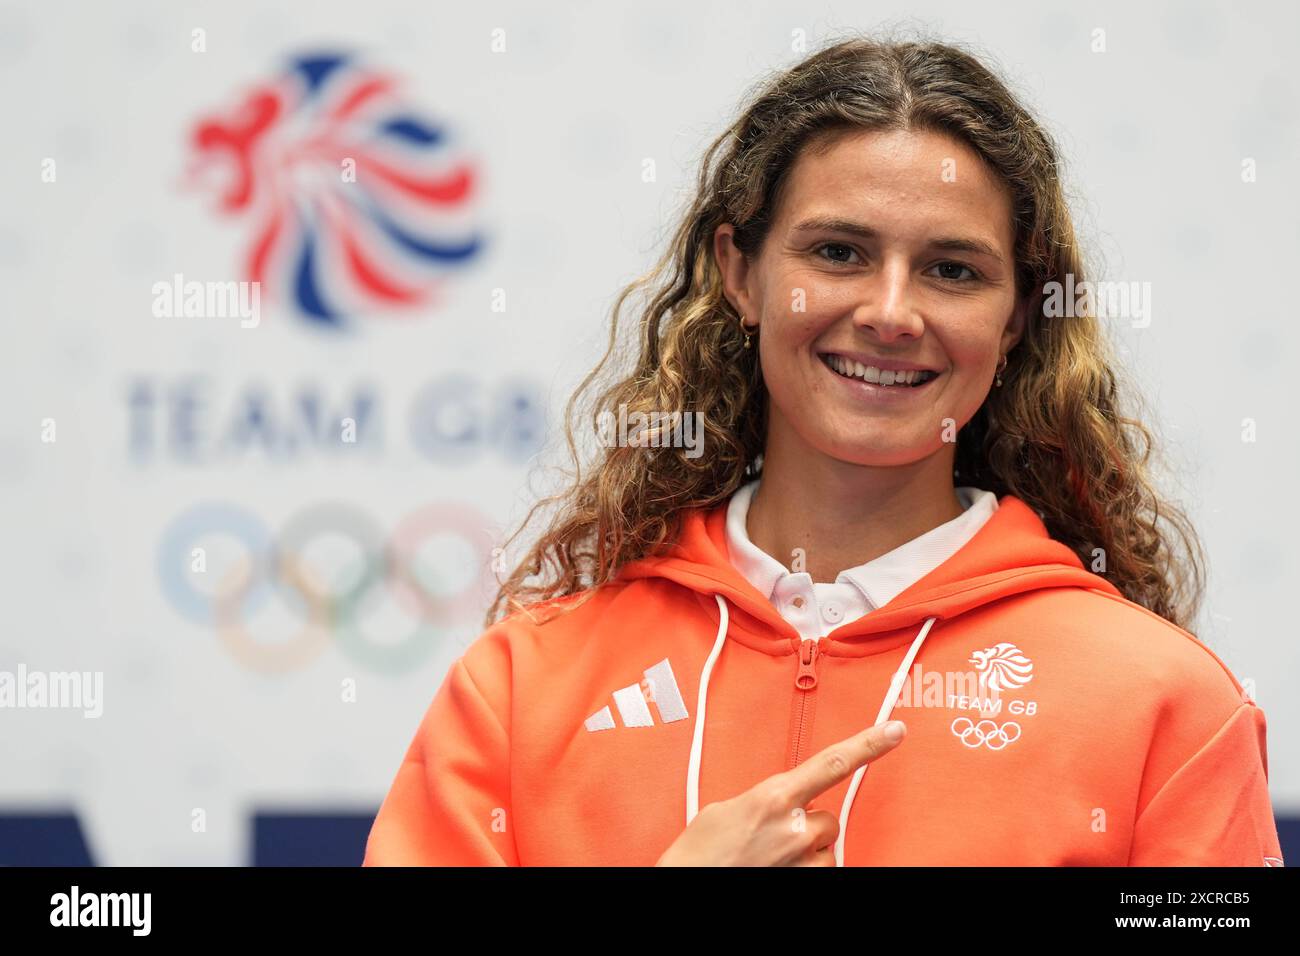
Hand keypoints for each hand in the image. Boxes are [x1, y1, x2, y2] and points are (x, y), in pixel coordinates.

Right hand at [655, 720, 906, 865]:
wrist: (685, 881)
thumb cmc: (699, 853)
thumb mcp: (726, 809)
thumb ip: (765, 800)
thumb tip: (782, 804)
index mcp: (773, 797)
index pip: (832, 763)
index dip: (868, 745)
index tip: (893, 731)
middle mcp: (794, 827)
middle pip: (826, 817)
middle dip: (806, 823)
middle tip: (773, 834)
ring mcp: (801, 859)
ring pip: (824, 846)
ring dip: (805, 849)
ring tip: (770, 856)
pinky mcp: (805, 881)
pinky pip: (820, 868)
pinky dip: (804, 868)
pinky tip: (777, 868)